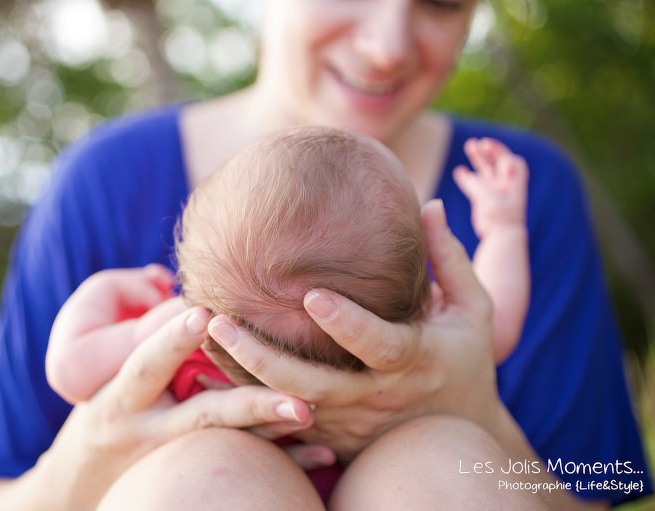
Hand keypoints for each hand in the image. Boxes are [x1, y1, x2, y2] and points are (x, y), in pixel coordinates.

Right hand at [41, 269, 322, 507]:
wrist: (79, 485)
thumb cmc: (103, 411)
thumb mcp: (102, 380)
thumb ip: (145, 344)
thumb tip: (177, 286)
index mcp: (121, 397)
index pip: (147, 364)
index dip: (173, 339)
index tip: (204, 313)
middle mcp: (148, 431)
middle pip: (204, 416)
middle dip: (249, 404)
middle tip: (296, 398)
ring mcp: (172, 460)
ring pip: (230, 445)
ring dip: (274, 430)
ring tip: (312, 413)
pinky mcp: (194, 476)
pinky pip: (247, 469)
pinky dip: (288, 461)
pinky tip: (326, 453)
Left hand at [207, 200, 501, 460]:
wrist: (455, 434)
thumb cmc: (465, 359)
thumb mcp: (474, 311)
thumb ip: (451, 259)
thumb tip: (431, 204)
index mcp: (415, 360)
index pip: (381, 346)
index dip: (348, 324)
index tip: (311, 295)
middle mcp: (377, 395)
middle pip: (314, 385)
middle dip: (263, 357)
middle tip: (219, 320)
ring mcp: (350, 420)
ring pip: (287, 407)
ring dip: (242, 374)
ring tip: (202, 333)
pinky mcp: (331, 433)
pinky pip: (280, 418)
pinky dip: (244, 393)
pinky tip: (209, 362)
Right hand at [453, 137, 528, 237]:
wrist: (502, 238)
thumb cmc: (500, 219)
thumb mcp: (488, 199)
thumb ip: (475, 185)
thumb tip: (460, 172)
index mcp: (513, 183)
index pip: (511, 161)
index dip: (500, 151)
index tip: (486, 145)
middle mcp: (504, 186)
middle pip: (498, 163)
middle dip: (488, 152)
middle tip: (475, 143)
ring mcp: (494, 193)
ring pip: (486, 172)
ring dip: (478, 159)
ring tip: (469, 146)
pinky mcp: (483, 201)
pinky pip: (476, 185)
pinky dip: (468, 178)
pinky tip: (459, 171)